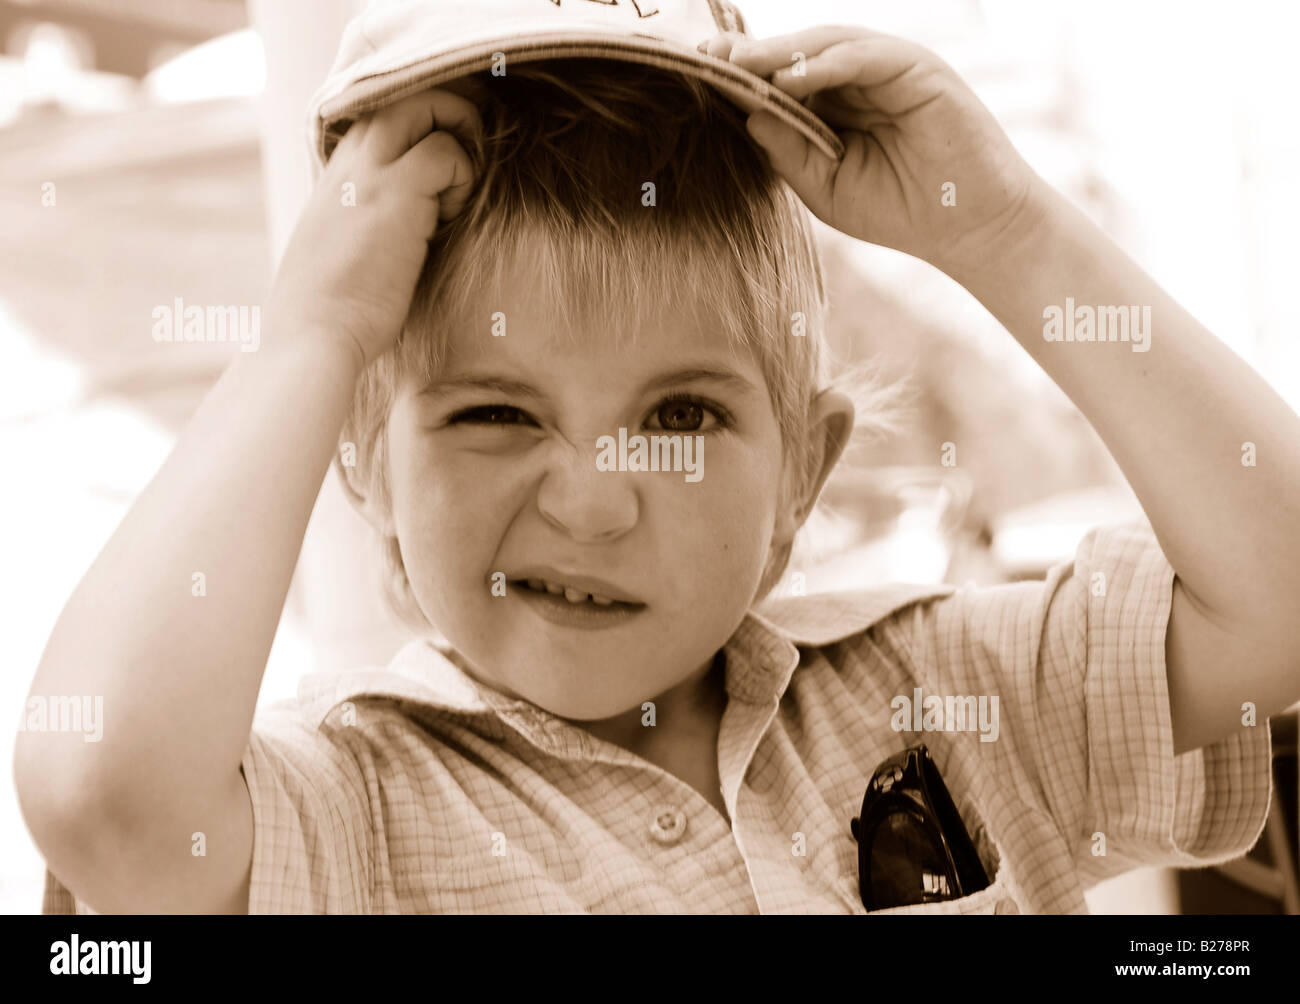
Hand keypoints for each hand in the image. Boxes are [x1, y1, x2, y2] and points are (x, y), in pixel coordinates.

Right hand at [268, 88, 481, 366]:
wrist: (312, 336)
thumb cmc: (334, 308)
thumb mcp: (347, 248)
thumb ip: (370, 218)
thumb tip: (411, 222)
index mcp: (338, 171)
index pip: (381, 112)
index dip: (422, 120)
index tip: (448, 155)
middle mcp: (350, 159)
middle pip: (404, 93)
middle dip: (449, 111)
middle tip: (469, 158)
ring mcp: (370, 171)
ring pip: (425, 105)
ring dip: (459, 139)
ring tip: (457, 192)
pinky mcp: (396, 194)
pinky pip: (446, 152)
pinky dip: (463, 177)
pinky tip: (447, 218)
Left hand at [704, 26, 1046, 277]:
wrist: (968, 229)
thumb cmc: (900, 211)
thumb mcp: (827, 187)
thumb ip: (789, 152)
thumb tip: (747, 115)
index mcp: (839, 104)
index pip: (785, 79)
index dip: (746, 74)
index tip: (702, 72)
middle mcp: (862, 79)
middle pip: (800, 54)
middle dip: (754, 54)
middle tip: (709, 54)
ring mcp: (891, 69)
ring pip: (828, 45)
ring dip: (782, 52)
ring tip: (741, 62)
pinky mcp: (920, 69)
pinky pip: (867, 55)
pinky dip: (828, 62)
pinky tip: (792, 77)